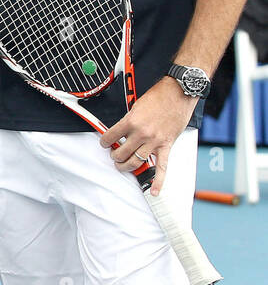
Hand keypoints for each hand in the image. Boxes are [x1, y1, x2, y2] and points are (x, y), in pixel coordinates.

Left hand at [99, 78, 195, 195]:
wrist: (179, 93)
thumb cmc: (159, 96)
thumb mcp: (136, 105)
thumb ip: (129, 120)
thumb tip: (122, 130)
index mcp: (131, 121)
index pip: (111, 136)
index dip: (105, 141)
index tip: (105, 143)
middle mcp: (141, 133)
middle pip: (122, 152)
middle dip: (115, 155)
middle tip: (114, 155)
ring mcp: (154, 142)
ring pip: (136, 161)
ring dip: (126, 166)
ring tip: (122, 165)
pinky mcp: (167, 146)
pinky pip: (162, 167)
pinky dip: (158, 181)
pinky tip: (154, 190)